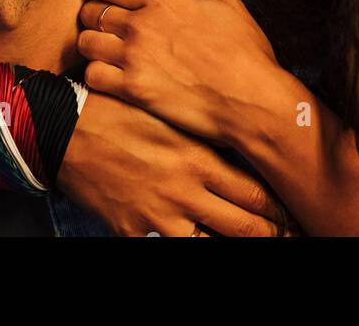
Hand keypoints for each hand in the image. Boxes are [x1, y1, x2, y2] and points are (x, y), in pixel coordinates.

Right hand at [56, 88, 287, 235]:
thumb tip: (238, 147)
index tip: (293, 215)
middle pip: (244, 226)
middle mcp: (184, 191)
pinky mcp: (131, 231)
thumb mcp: (168, 115)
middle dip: (271, 235)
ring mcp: (157, 216)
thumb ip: (203, 137)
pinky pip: (165, 247)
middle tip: (290, 238)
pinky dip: (184, 244)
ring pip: (210, 245)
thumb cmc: (118, 111)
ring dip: (230, 243)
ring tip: (251, 242)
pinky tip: (196, 239)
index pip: (255, 193)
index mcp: (197, 158)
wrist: (65, 128)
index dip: (279, 210)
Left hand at [77, 0, 280, 144]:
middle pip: (90, 11)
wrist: (251, 100)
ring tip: (107, 51)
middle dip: (94, 15)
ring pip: (86, 42)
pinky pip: (92, 75)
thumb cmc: (243, 50)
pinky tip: (113, 76)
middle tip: (107, 26)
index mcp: (160, 0)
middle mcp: (140, 25)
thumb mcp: (223, 2)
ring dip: (93, 45)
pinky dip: (97, 75)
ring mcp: (133, 57)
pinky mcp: (132, 90)